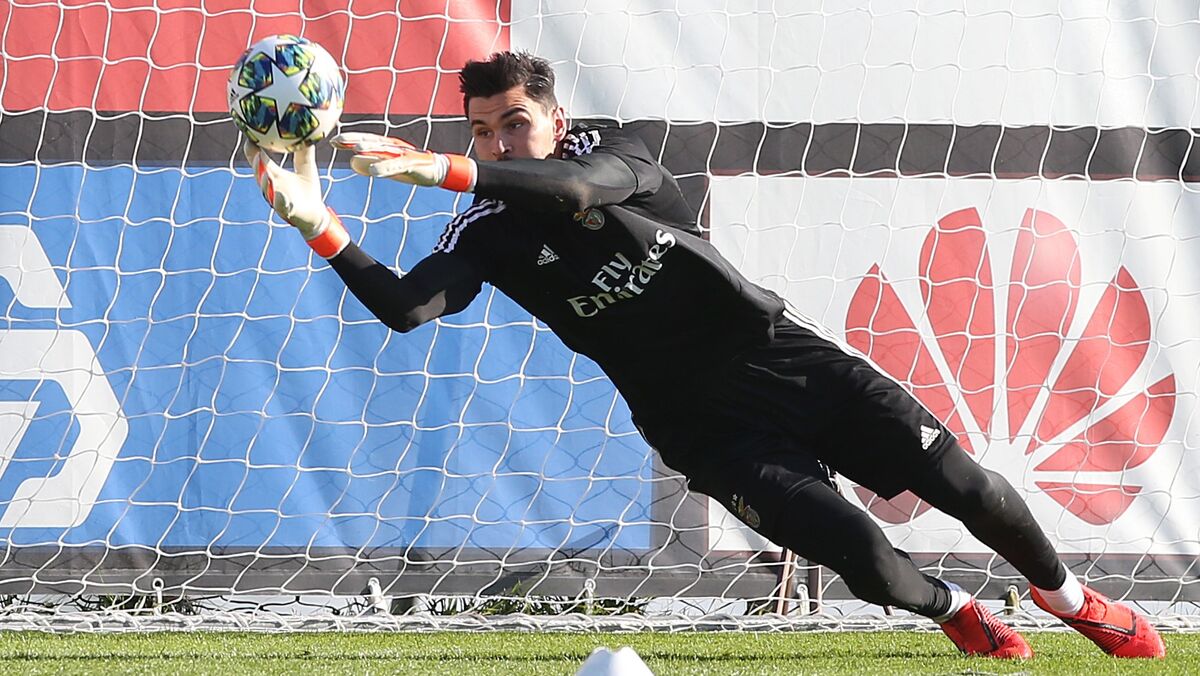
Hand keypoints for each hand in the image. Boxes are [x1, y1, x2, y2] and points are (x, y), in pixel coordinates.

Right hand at [243, 139, 348, 257]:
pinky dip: (280, 201)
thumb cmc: (307, 190)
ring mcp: (277, 199)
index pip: (258, 160)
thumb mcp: (306, 167)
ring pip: (267, 191)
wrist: (315, 214)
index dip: (252, 148)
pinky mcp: (288, 211)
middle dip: (255, 163)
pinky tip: (280, 195)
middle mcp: (272, 186)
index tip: (248, 134)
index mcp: (273, 175)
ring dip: (265, 182)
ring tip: (265, 172)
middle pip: (259, 174)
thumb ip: (304, 151)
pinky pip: (282, 206)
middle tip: (253, 148)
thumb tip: (307, 131)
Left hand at [330, 132, 475, 191]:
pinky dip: (384, 167)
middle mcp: (393, 146)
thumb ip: (370, 162)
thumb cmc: (411, 167)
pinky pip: (395, 165)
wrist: (438, 169)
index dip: (349, 140)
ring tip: (354, 149)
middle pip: (371, 141)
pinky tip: (373, 171)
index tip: (332, 142)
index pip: (365, 140)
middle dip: (354, 140)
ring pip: (383, 150)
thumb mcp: (387, 165)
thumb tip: (352, 162)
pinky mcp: (411, 163)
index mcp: (387, 145)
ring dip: (368, 148)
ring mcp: (403, 153)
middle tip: (337, 141)